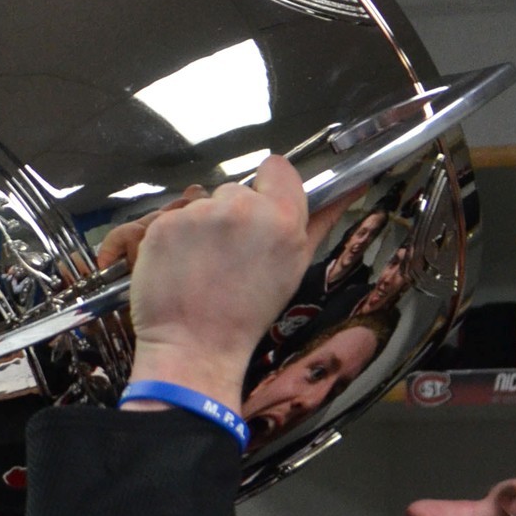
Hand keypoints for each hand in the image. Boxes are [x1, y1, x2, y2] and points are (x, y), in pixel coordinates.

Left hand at [111, 156, 318, 408]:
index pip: (276, 168)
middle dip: (233, 216)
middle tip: (229, 257)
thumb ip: (320, 222)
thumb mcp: (294, 269)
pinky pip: (173, 219)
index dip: (268, 189)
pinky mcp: (164, 225)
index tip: (260, 216)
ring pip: (203, 204)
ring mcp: (199, 214)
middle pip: (236, 190)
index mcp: (282, 217)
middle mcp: (242, 208)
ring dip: (202, 227)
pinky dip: (174, 239)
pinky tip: (180, 268)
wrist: (194, 348)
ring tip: (202, 266)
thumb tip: (351, 188)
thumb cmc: (247, 315)